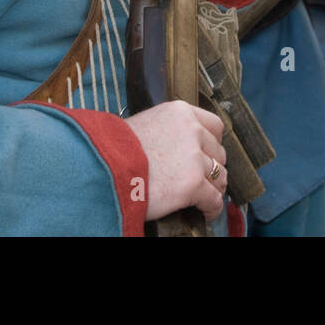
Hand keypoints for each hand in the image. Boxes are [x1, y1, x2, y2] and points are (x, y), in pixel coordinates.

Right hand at [125, 100, 227, 220]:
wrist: (104, 167)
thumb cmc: (115, 149)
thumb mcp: (146, 124)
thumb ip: (169, 131)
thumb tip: (178, 148)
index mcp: (181, 112)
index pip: (214, 126)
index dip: (212, 143)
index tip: (207, 154)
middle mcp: (192, 131)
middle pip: (218, 152)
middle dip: (212, 167)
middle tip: (202, 179)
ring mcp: (194, 157)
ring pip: (219, 175)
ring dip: (213, 187)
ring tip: (205, 197)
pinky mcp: (193, 183)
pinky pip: (214, 199)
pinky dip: (212, 208)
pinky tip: (205, 212)